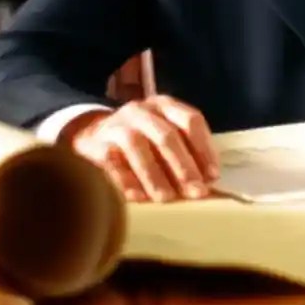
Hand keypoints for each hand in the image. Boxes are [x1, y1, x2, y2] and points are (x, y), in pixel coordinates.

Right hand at [67, 96, 220, 202]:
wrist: (91, 134)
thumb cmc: (141, 140)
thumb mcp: (164, 134)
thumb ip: (186, 150)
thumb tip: (208, 180)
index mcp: (164, 105)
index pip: (190, 120)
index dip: (204, 148)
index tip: (213, 176)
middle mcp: (141, 110)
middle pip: (167, 136)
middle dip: (184, 167)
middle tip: (196, 192)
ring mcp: (117, 125)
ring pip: (138, 147)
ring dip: (156, 175)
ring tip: (168, 198)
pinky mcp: (96, 143)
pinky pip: (112, 162)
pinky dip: (127, 181)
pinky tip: (139, 198)